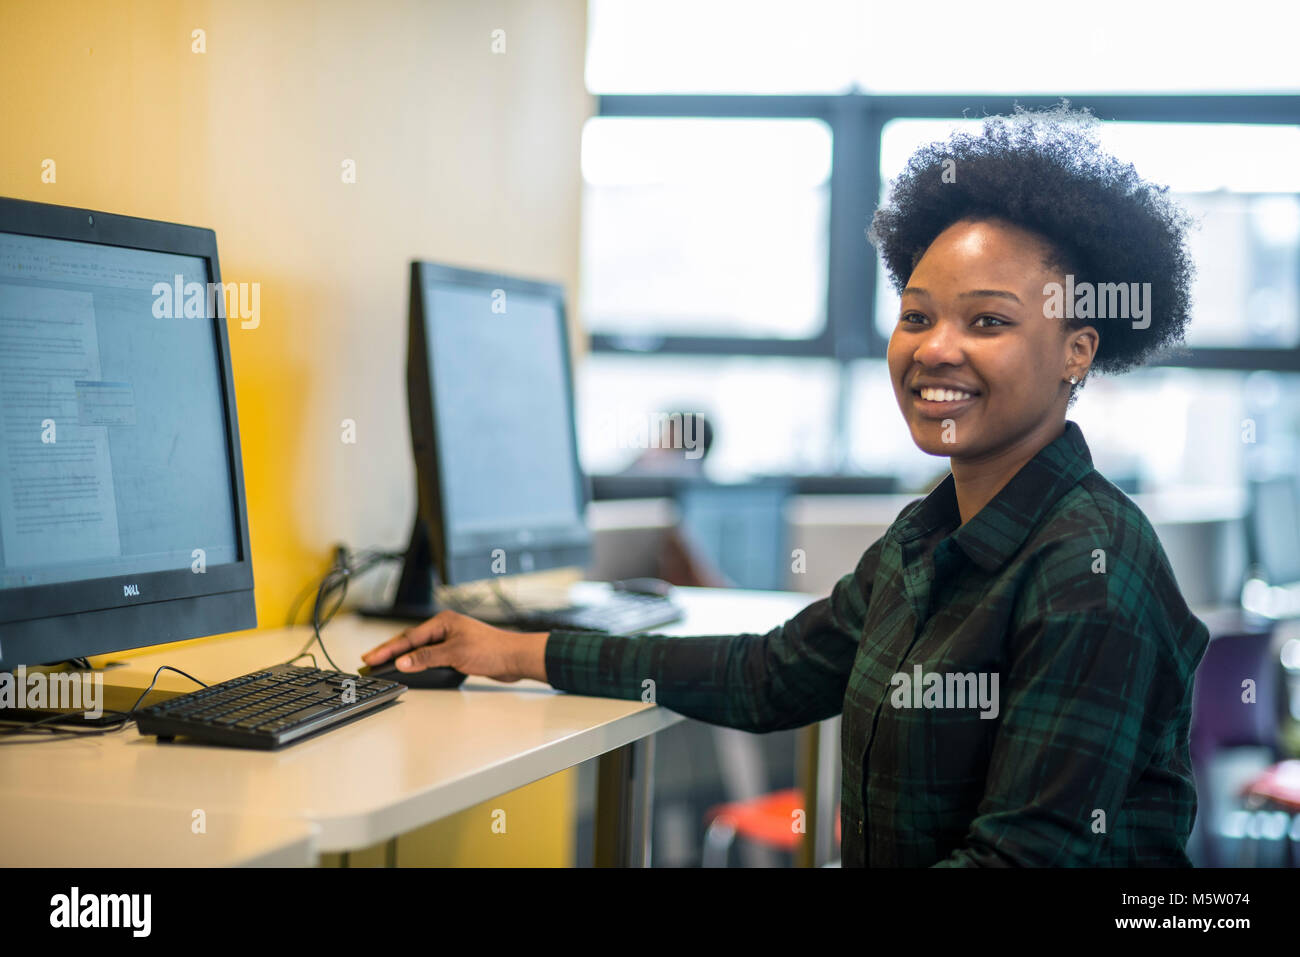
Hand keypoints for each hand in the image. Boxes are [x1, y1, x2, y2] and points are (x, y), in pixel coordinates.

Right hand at [360, 610, 548, 683]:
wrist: (515, 658)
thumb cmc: (492, 650)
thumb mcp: (455, 654)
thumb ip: (427, 657)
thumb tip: (403, 661)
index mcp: (443, 622)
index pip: (409, 637)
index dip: (388, 649)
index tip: (371, 657)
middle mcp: (446, 628)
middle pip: (411, 640)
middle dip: (390, 650)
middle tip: (370, 659)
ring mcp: (452, 639)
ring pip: (420, 648)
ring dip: (403, 655)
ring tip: (385, 662)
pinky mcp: (458, 651)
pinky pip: (431, 655)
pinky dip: (418, 661)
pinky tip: (412, 666)